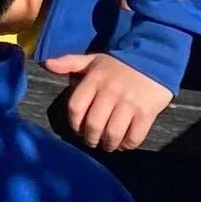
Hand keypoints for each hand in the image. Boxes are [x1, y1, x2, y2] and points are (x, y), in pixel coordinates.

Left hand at [43, 51, 173, 151]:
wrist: (154, 56)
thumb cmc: (119, 63)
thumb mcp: (93, 60)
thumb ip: (69, 63)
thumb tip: (45, 64)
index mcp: (94, 79)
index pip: (76, 108)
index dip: (74, 124)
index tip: (79, 129)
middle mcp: (110, 92)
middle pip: (93, 125)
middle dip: (91, 139)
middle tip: (93, 141)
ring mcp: (129, 103)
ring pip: (112, 134)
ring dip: (108, 145)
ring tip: (108, 144)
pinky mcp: (147, 112)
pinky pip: (134, 137)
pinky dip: (127, 145)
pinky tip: (125, 143)